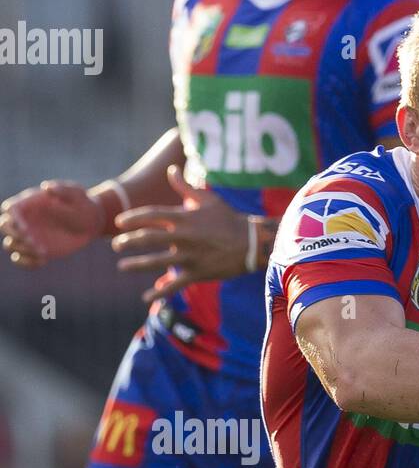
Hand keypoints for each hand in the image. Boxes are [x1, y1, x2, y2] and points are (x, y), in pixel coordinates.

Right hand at [1, 180, 104, 266]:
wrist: (91, 221)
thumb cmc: (81, 203)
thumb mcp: (75, 194)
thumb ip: (61, 189)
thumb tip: (46, 187)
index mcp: (29, 203)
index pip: (8, 209)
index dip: (11, 219)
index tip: (26, 228)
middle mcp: (25, 219)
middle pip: (4, 226)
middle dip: (14, 235)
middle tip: (33, 241)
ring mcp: (29, 235)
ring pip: (10, 244)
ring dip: (21, 250)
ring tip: (41, 251)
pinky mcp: (37, 249)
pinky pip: (21, 259)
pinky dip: (26, 262)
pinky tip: (43, 260)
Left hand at [112, 165, 252, 301]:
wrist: (251, 242)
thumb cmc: (229, 218)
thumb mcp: (207, 199)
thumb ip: (185, 186)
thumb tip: (172, 170)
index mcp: (184, 217)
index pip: (150, 216)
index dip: (132, 219)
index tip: (119, 223)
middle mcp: (183, 236)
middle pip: (148, 239)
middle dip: (129, 242)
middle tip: (117, 246)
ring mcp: (190, 256)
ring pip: (157, 262)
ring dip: (137, 265)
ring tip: (122, 267)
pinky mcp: (198, 273)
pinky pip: (175, 284)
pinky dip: (160, 291)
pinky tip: (146, 296)